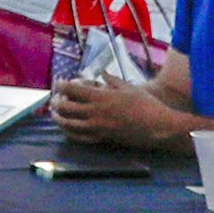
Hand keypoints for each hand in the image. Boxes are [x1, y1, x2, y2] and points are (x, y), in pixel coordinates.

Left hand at [51, 76, 182, 149]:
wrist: (158, 127)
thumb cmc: (146, 104)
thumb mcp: (129, 87)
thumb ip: (112, 80)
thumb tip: (101, 73)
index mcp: (101, 97)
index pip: (72, 90)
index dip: (62, 86)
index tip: (59, 83)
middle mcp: (95, 113)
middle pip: (66, 107)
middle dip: (56, 102)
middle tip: (54, 99)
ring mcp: (98, 128)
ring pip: (69, 124)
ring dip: (59, 118)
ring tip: (55, 114)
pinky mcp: (102, 139)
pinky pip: (80, 138)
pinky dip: (69, 132)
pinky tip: (67, 129)